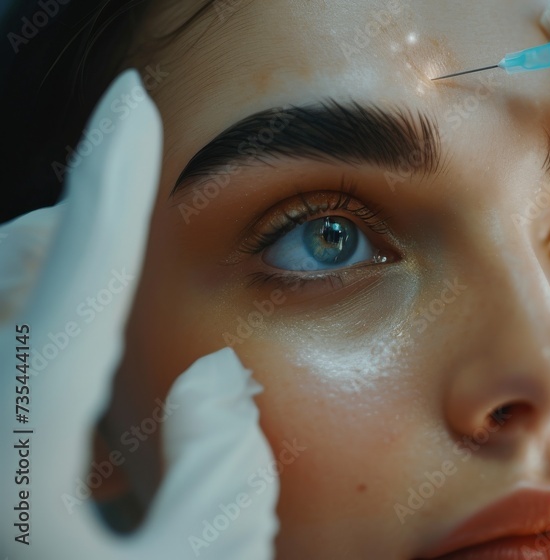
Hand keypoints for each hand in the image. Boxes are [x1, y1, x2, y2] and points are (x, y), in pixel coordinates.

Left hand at [0, 70, 278, 558]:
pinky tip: (85, 388)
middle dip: (65, 225)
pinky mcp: (0, 489)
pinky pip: (4, 384)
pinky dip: (35, 354)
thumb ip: (217, 467)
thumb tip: (209, 380)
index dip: (109, 183)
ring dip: (47, 288)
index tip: (130, 106)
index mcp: (16, 460)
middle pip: (10, 292)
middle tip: (116, 200)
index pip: (72, 284)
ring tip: (97, 278)